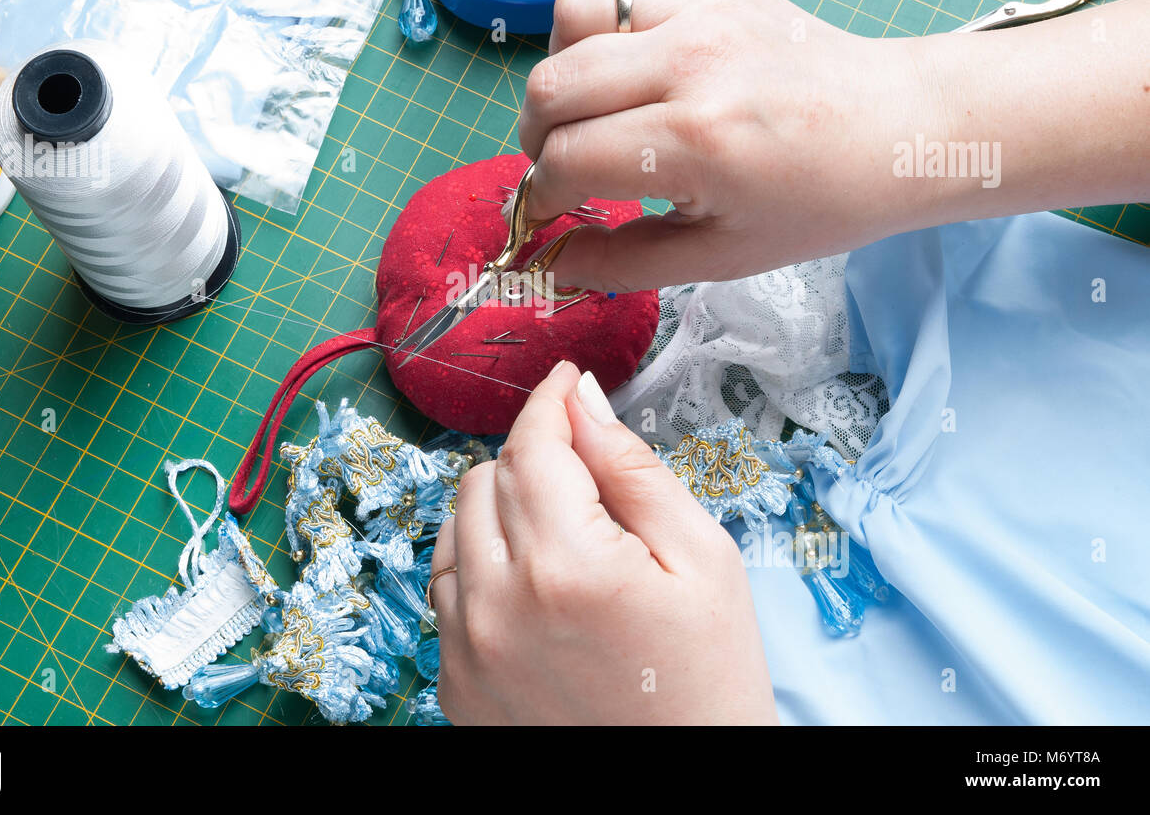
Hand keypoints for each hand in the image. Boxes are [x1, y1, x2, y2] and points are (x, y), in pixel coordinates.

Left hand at [429, 360, 777, 724]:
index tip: (565, 382)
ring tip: (564, 537)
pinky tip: (534, 583)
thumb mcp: (701, 558)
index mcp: (568, 565)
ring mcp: (466, 648)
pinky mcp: (454, 683)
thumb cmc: (709, 676)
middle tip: (590, 484)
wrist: (686, 783)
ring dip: (501, 509)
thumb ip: (632, 469)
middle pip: (489, 477)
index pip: (533, 445)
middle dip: (535, 459)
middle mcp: (499, 605)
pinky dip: (481, 565)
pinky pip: (447, 587)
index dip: (550, 402)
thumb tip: (583, 399)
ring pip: (456, 525)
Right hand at [518, 0, 945, 290]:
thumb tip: (550, 260)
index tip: (546, 213)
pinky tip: (617, 59)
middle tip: (561, 165)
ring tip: (588, 107)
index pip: (567, 159)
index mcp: (695, 140)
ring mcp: (701, 8)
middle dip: (536, 138)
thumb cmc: (817, 202)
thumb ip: (625, 263)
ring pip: (572, 18)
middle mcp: (690, 62)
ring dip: (560, 69)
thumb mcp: (722, 256)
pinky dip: (595, 17)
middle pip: (552, 87)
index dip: (541, 195)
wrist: (897, 128)